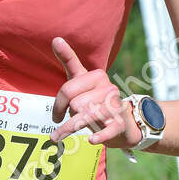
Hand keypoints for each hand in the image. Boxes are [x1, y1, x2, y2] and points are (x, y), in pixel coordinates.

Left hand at [49, 36, 139, 150]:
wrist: (123, 122)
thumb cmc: (96, 99)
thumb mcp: (81, 79)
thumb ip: (69, 59)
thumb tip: (55, 38)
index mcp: (97, 76)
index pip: (68, 89)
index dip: (58, 105)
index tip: (55, 116)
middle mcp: (108, 88)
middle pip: (75, 105)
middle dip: (70, 115)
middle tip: (74, 119)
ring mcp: (115, 106)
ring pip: (86, 116)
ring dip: (71, 127)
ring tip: (59, 136)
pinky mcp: (120, 124)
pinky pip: (108, 129)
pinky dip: (100, 136)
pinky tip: (92, 140)